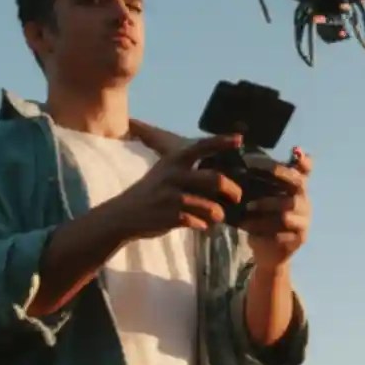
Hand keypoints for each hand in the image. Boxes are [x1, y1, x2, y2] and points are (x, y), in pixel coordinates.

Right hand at [106, 133, 245, 239]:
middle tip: (237, 197)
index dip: (221, 142)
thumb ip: (190, 170)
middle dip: (232, 190)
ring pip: (211, 206)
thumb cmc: (153, 191)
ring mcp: (172, 197)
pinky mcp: (171, 216)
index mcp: (175, 160)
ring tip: (217, 216)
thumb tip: (223, 177)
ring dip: (219, 214)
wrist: (124, 214)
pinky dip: (204, 225)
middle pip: (215, 179)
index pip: (201, 146)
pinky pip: (199, 222)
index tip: (239, 139)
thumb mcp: (166, 171)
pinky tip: (200, 224)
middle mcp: (175, 175)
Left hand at [240, 147, 311, 268]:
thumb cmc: (262, 219)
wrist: (268, 252)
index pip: (306, 170)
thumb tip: (242, 157)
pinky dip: (262, 229)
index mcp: (297, 188)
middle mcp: (304, 201)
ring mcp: (305, 221)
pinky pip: (282, 233)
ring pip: (287, 211)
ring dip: (265, 206)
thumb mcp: (261, 198)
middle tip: (253, 168)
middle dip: (277, 174)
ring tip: (248, 207)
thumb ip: (259, 181)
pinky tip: (248, 228)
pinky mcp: (299, 238)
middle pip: (297, 184)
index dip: (303, 160)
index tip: (295, 149)